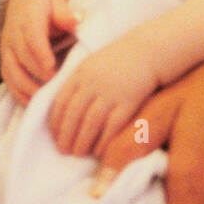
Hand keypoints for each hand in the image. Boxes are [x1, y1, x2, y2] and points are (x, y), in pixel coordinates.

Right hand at [0, 0, 79, 105]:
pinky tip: (33, 103)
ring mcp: (7, 48)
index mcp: (29, 15)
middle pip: (22, 55)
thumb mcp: (58, 4)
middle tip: (55, 83)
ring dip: (27, 86)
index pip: (31, 34)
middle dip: (37, 72)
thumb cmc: (49, 9)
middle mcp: (14, 32)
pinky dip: (19, 93)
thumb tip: (75, 21)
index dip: (39, 51)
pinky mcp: (5, 62)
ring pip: (11, 70)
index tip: (51, 66)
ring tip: (45, 97)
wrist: (26, 6)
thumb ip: (65, 13)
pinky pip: (8, 80)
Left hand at [49, 40, 158, 156]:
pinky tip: (98, 150)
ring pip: (91, 122)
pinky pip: (112, 126)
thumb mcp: (92, 63)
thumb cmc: (118, 59)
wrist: (148, 50)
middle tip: (63, 150)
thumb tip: (62, 107)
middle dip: (66, 135)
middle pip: (74, 114)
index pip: (61, 101)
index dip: (56, 122)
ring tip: (78, 153)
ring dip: (82, 141)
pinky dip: (103, 140)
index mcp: (82, 72)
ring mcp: (112, 91)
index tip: (54, 136)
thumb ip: (78, 81)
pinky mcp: (129, 101)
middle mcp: (94, 82)